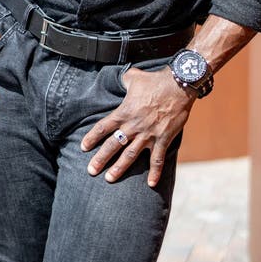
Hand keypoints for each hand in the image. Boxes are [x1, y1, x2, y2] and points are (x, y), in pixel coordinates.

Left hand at [80, 67, 195, 186]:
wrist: (177, 86)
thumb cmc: (154, 80)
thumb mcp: (134, 77)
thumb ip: (124, 80)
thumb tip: (120, 77)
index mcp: (124, 112)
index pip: (103, 127)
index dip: (92, 137)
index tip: (83, 147)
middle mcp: (133, 126)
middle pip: (112, 145)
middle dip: (100, 159)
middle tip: (91, 171)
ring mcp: (148, 134)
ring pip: (130, 155)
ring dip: (119, 168)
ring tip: (109, 179)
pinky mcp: (163, 139)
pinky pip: (157, 159)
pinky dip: (155, 172)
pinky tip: (151, 184)